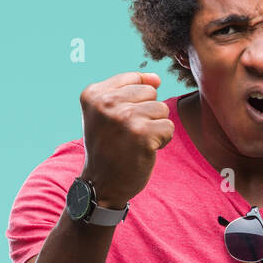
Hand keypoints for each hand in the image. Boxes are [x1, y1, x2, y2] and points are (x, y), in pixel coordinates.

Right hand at [78, 71, 173, 208]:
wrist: (101, 184)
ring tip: (134, 142)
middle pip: (150, 92)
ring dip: (154, 127)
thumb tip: (157, 79)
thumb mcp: (108, 112)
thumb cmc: (108, 146)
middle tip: (127, 134)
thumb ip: (131, 88)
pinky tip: (143, 151)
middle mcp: (106, 103)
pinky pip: (168, 127)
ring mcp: (124, 117)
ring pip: (162, 109)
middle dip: (146, 113)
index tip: (117, 122)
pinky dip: (161, 141)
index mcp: (93, 94)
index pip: (134, 79)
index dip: (134, 101)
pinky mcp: (142, 134)